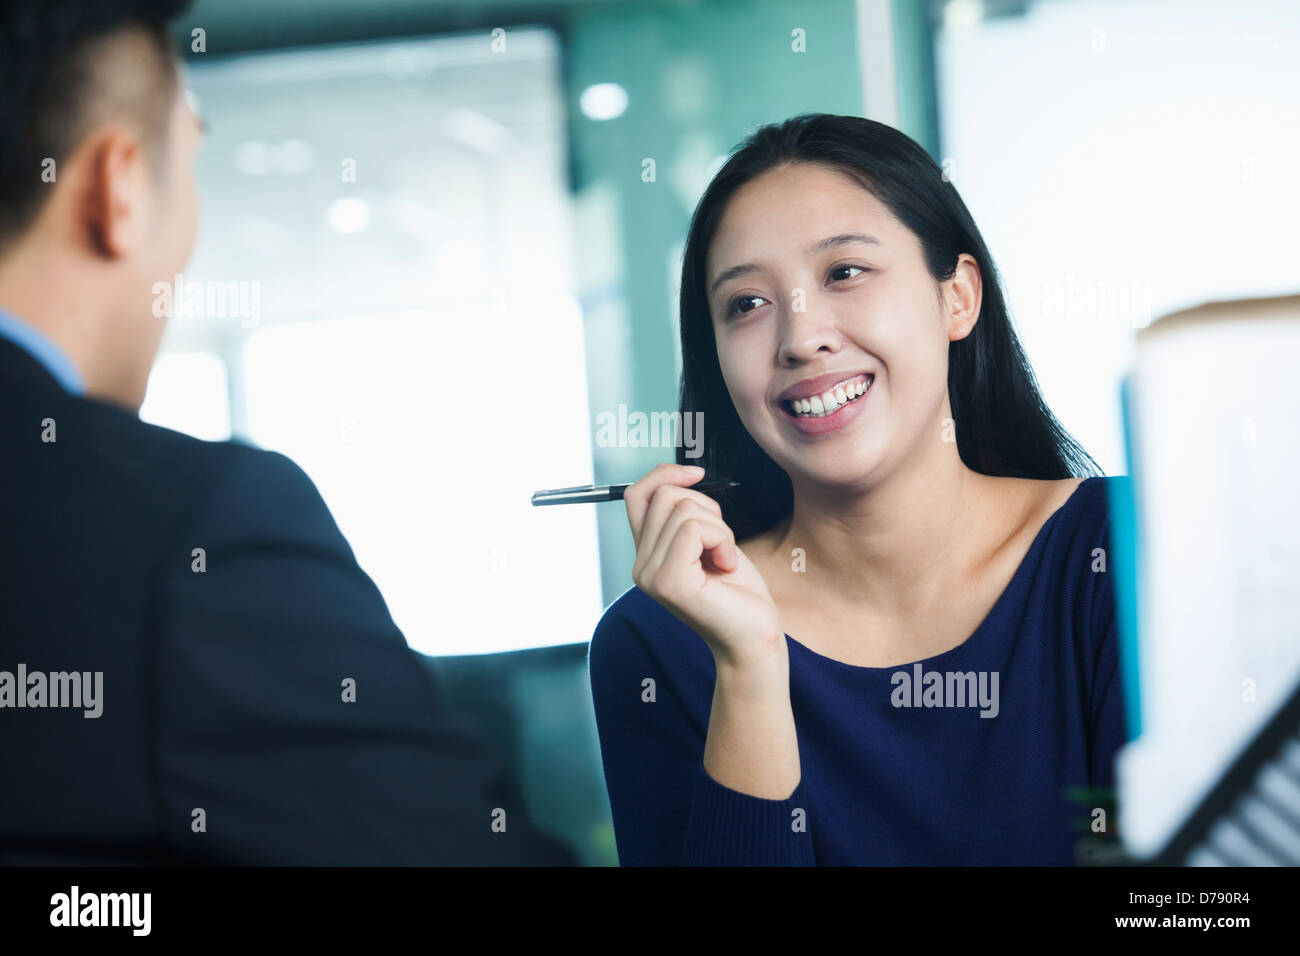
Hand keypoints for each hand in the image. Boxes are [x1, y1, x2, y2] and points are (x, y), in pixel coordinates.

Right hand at [624, 463, 785, 670]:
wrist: (754, 637)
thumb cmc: (738, 592)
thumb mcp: (709, 540)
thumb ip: (686, 515)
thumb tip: (683, 474)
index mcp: (646, 554)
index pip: (637, 495)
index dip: (665, 474)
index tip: (696, 475)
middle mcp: (640, 565)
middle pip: (666, 496)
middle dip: (707, 509)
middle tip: (722, 545)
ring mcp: (651, 575)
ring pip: (683, 509)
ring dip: (719, 528)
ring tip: (725, 559)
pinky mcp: (670, 582)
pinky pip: (695, 529)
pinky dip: (723, 540)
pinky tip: (727, 566)